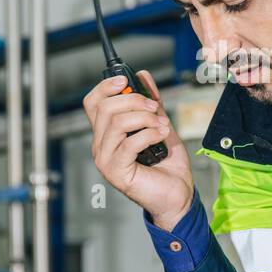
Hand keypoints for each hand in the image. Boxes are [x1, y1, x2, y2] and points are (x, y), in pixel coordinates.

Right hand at [83, 69, 193, 226]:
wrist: (178, 194)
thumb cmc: (168, 166)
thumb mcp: (161, 124)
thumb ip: (151, 102)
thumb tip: (143, 76)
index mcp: (108, 132)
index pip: (93, 102)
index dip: (106, 87)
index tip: (126, 80)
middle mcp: (101, 144)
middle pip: (104, 108)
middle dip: (133, 100)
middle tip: (155, 107)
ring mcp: (106, 159)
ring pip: (116, 123)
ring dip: (145, 118)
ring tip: (162, 125)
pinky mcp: (116, 170)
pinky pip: (129, 143)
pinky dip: (149, 134)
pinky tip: (161, 136)